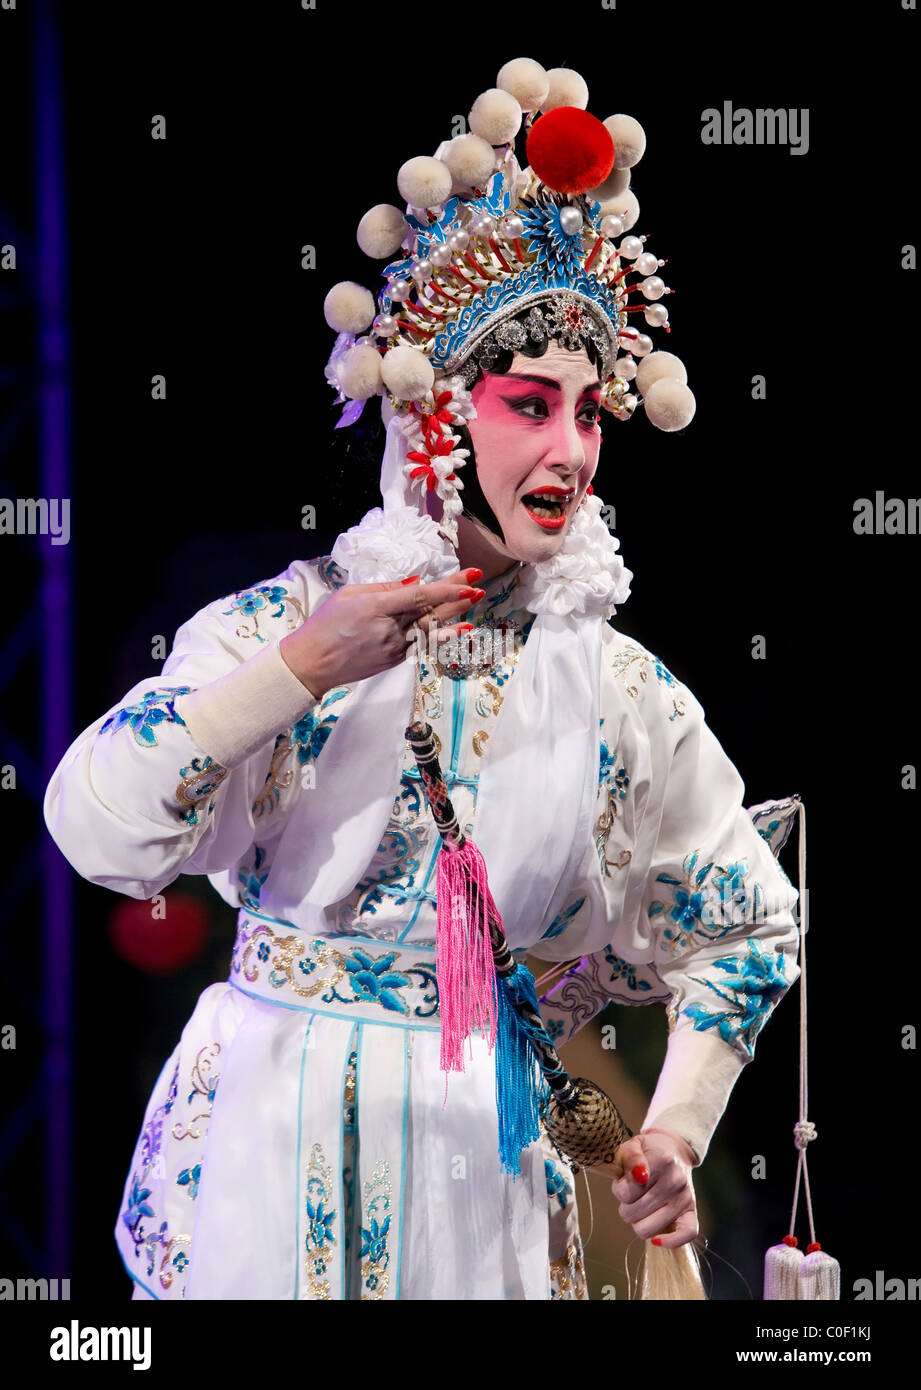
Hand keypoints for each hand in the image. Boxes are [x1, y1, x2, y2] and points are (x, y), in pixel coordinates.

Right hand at [279, 568, 485, 699]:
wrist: (312, 663)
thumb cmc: (325, 624)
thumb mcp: (348, 595)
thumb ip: (384, 588)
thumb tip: (414, 583)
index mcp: (376, 607)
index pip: (420, 596)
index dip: (448, 588)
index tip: (469, 578)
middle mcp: (390, 629)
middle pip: (431, 611)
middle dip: (457, 597)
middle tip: (479, 585)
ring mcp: (394, 648)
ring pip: (431, 629)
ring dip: (456, 616)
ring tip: (476, 604)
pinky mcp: (394, 660)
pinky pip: (422, 644)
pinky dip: (442, 635)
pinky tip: (458, 628)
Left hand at [603, 1128, 698, 1248]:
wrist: (673, 1151)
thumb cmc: (648, 1151)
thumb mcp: (633, 1145)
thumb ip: (631, 1158)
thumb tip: (638, 1176)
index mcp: (661, 1161)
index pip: (626, 1193)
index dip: (619, 1190)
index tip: (623, 1181)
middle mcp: (676, 1180)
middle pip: (633, 1214)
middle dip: (626, 1206)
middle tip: (632, 1195)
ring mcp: (685, 1198)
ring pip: (648, 1230)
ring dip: (639, 1221)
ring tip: (642, 1205)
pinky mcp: (692, 1212)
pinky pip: (686, 1235)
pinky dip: (669, 1241)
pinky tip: (656, 1238)